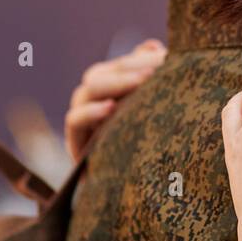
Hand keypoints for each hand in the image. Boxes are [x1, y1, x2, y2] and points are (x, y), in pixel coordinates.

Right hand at [65, 39, 167, 158]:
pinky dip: (90, 112)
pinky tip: (111, 109)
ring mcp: (82, 121)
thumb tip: (153, 45)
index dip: (140, 59)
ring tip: (141, 82)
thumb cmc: (145, 148)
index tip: (167, 57)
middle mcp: (93, 101)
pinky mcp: (75, 144)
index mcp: (111, 90)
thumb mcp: (153, 113)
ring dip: (114, 83)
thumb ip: (151, 79)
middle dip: (129, 67)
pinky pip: (74, 121)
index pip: (121, 64)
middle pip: (102, 73)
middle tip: (157, 68)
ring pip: (87, 90)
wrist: (128, 195)